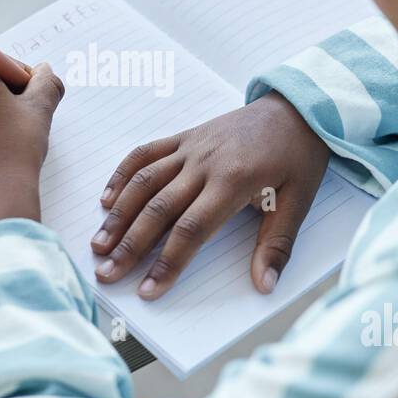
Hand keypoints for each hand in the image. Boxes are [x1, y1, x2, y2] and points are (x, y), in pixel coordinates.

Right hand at [91, 92, 329, 298]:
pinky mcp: (183, 137)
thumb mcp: (299, 202)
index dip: (168, 262)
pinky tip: (106, 199)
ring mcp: (190, 148)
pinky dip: (122, 175)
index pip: (192, 230)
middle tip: (105, 274)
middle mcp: (204, 163)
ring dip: (118, 215)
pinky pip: (145, 153)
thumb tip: (263, 285)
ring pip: (143, 182)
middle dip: (129, 246)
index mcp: (233, 181)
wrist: (296, 108)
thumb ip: (276, 245)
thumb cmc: (297, 157)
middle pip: (157, 209)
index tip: (148, 290)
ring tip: (98, 244)